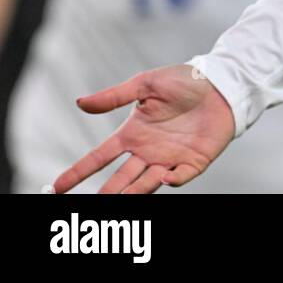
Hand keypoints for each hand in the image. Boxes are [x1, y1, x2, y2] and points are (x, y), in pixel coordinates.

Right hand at [53, 64, 235, 193]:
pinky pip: (180, 177)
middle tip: (92, 204)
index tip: (58, 186)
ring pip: (145, 184)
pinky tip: (165, 176)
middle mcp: (147, 150)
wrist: (221, 84)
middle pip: (120, 179)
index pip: (99, 157)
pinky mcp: (193, 161)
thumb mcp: (146, 84)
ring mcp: (170, 158)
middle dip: (105, 193)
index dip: (79, 172)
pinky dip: (173, 180)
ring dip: (134, 193)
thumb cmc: (184, 81)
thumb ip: (114, 96)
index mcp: (133, 133)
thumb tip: (80, 102)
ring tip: (122, 199)